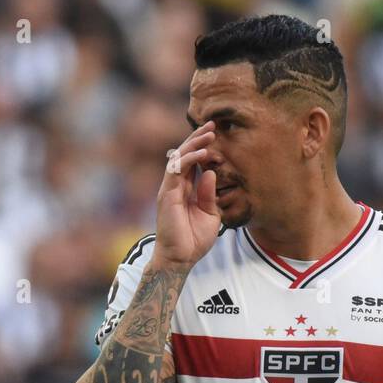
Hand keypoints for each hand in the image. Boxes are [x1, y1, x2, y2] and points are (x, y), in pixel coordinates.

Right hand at [151, 121, 220, 270]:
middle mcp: (176, 186)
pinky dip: (189, 160)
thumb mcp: (210, 214)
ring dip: (194, 144)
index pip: (193, 162)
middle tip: (213, 125)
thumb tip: (211, 172)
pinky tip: (203, 154)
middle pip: (185, 155)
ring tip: (209, 134)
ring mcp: (170, 189)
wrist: (181, 258)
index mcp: (186, 189)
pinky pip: (176, 170)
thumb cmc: (194, 240)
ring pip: (179, 158)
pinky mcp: (167, 194)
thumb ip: (210, 193)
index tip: (215, 134)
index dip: (203, 147)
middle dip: (198, 138)